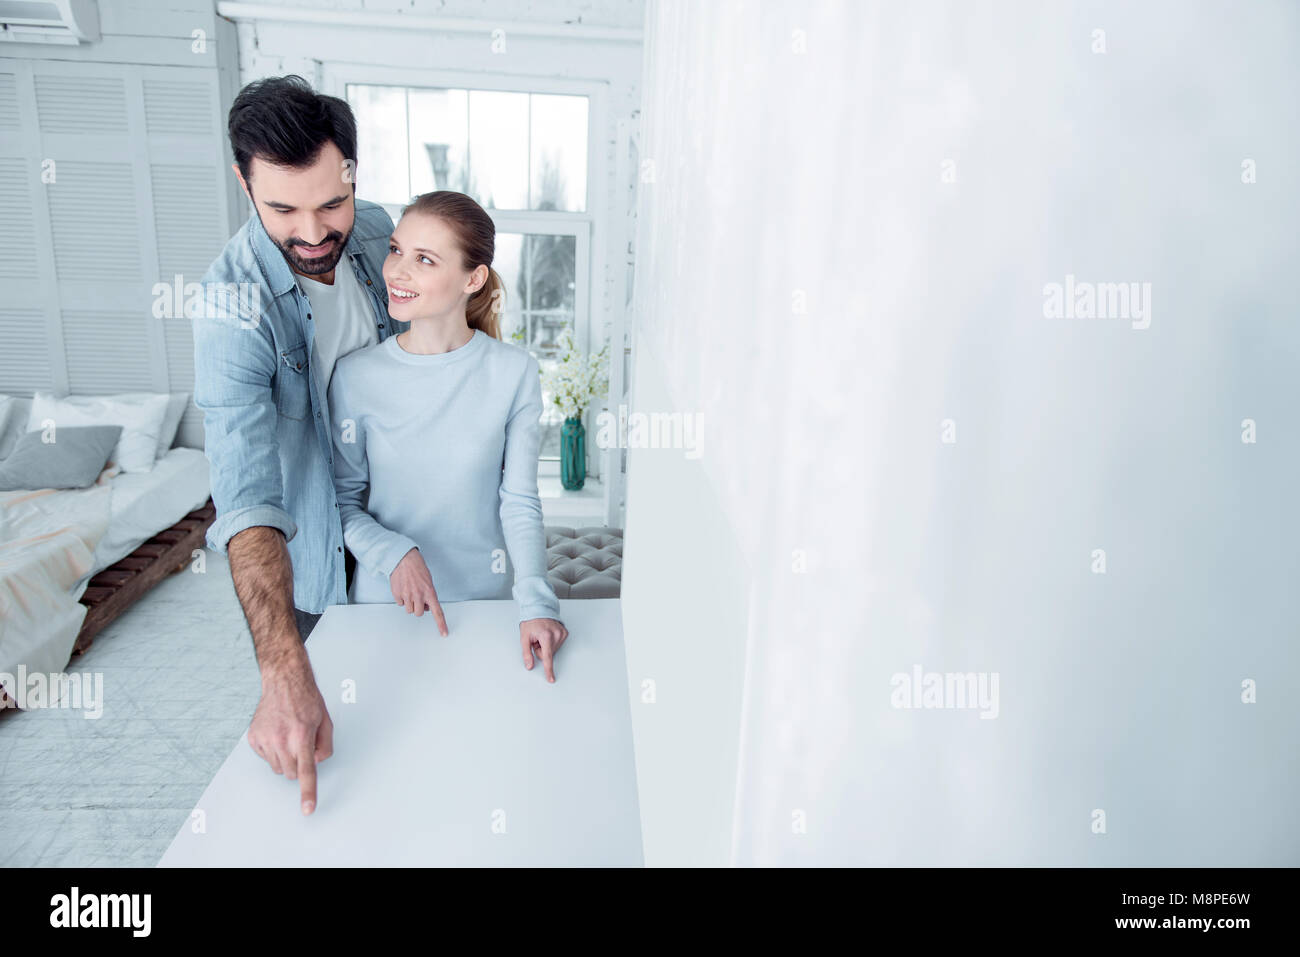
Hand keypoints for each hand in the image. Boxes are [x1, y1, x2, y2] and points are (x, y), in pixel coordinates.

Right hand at [248, 658, 332, 815]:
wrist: (283, 681)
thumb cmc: (307, 699)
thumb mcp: (326, 721)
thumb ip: (325, 746)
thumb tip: (315, 763)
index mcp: (301, 735)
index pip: (306, 771)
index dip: (308, 792)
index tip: (307, 809)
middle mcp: (280, 739)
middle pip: (291, 774)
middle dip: (299, 765)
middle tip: (302, 744)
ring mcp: (264, 739)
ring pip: (277, 769)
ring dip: (285, 759)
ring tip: (288, 735)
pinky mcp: (253, 738)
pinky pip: (265, 758)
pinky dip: (273, 751)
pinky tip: (277, 733)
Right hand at [390, 547, 447, 634]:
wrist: (404, 558)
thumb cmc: (418, 568)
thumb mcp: (428, 581)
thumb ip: (428, 595)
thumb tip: (425, 608)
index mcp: (430, 592)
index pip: (437, 612)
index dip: (441, 624)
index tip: (444, 634)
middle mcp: (419, 596)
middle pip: (419, 613)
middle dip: (418, 608)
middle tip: (417, 597)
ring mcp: (407, 595)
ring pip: (409, 610)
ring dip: (409, 603)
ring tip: (409, 590)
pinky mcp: (397, 594)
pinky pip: (399, 603)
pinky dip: (401, 598)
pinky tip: (403, 588)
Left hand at [520, 618, 567, 682]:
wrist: (539, 609)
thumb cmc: (531, 622)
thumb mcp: (524, 638)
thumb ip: (526, 653)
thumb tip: (529, 666)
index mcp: (546, 636)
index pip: (547, 657)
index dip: (549, 670)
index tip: (551, 679)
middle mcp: (556, 634)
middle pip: (548, 654)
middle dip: (541, 650)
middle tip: (536, 640)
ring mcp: (562, 633)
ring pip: (553, 650)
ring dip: (546, 646)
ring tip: (542, 636)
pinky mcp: (565, 632)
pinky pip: (557, 645)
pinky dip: (551, 642)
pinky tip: (547, 634)